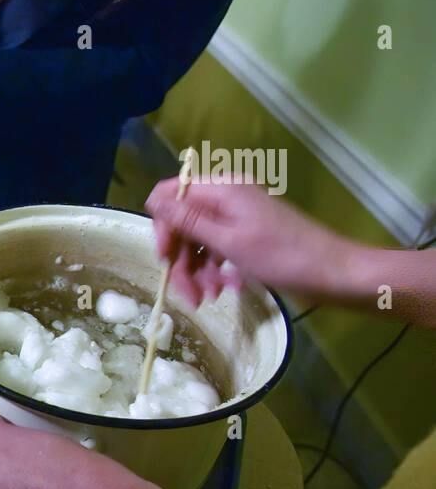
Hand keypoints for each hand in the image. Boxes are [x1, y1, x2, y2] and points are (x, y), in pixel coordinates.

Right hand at [146, 178, 363, 307]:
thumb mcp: (229, 241)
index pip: (170, 195)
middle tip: (187, 293)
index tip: (166, 258)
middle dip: (181, 259)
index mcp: (222, 189)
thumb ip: (189, 221)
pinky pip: (217, 250)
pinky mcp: (246, 236)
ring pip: (198, 242)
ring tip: (208, 298)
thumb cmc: (283, 256)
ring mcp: (237, 217)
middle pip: (183, 223)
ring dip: (197, 271)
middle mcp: (226, 197)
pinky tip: (226, 289)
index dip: (162, 226)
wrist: (334, 274)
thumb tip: (154, 201)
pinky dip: (215, 271)